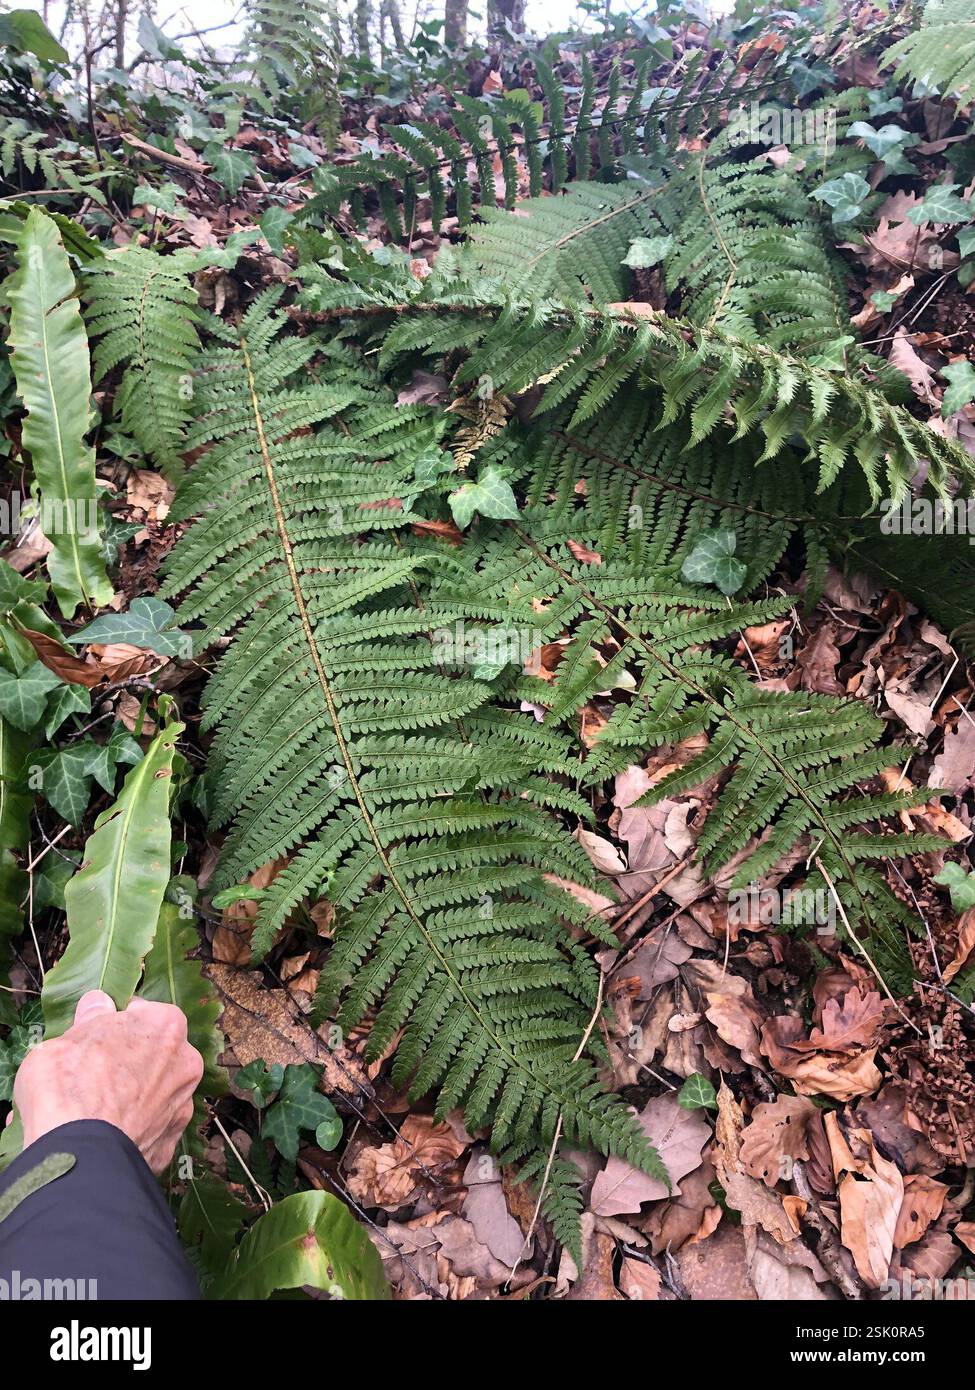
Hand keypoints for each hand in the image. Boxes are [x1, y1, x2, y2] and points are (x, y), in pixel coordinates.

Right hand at [14, 991, 204, 1173]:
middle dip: (129, 1061)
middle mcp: (185, 1063)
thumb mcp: (66, 1038)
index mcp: (165, 1025)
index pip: (142, 1013)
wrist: (78, 1152)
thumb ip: (91, 1018)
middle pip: (155, 1054)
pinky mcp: (171, 1144)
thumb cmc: (70, 1085)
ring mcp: (182, 1106)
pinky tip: (106, 1135)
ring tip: (94, 1110)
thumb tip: (98, 1003)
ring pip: (155, 1094)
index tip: (96, 1036)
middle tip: (93, 1074)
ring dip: (133, 1098)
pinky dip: (132, 1131)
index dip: (116, 1024)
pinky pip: (150, 1130)